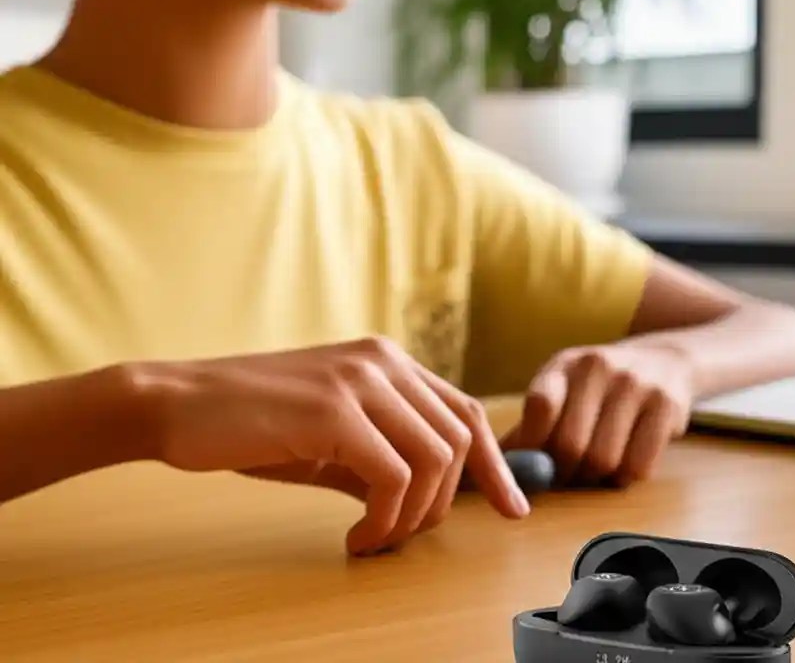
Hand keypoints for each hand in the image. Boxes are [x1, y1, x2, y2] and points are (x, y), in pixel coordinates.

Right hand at [134, 337, 529, 555]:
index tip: (513, 507)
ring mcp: (360, 381)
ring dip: (413, 515)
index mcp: (388, 361)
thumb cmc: (250, 424)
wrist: (174, 405)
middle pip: (460, 440)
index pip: (467, 411)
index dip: (496, 463)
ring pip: (435, 460)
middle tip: (401, 535)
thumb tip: (430, 498)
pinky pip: (394, 475)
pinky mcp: (334, 410)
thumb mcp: (332, 439)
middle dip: (444, 502)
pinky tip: (356, 536)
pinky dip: (385, 518)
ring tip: (375, 538)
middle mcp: (383, 362)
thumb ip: (383, 457)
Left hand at [503, 343, 695, 486]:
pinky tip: (622, 465)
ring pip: (604, 459)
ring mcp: (636, 384)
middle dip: (563, 472)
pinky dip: (625, 477)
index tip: (529, 467)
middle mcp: (600, 367)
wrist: (666, 361)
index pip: (540, 405)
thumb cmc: (600, 389)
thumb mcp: (563, 391)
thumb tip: (482, 476)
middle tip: (565, 476)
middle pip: (570, 444)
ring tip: (594, 469)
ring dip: (595, 477)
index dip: (531, 446)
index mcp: (566, 364)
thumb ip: (529, 430)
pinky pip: (638, 465)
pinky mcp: (667, 406)